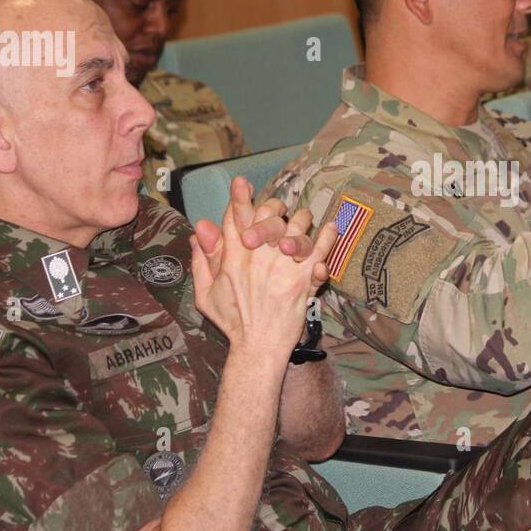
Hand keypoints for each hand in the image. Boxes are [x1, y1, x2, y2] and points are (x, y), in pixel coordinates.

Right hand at [189, 182, 336, 347]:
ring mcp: (282, 267)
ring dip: (300, 219)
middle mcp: (257, 258)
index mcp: (231, 258)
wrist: (257, 348)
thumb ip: (201, 260)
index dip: (238, 198)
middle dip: (272, 207)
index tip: (242, 182)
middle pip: (267, 216)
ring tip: (303, 218)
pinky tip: (331, 227)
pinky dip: (328, 236)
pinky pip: (320, 250)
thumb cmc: (232, 322)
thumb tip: (198, 229)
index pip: (234, 219)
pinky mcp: (303, 279)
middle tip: (277, 209)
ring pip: (296, 226)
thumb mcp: (205, 293)